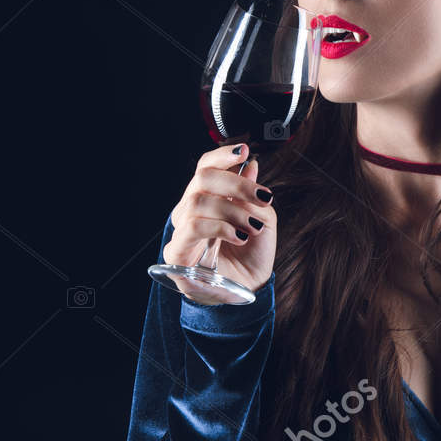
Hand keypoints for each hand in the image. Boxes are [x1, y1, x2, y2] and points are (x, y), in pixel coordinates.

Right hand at [160, 143, 276, 297]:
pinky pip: (193, 228)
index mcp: (208, 197)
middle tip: (263, 197)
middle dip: (236, 183)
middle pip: (202, 178)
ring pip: (198, 201)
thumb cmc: (250, 254)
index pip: (206, 167)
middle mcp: (190, 209)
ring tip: (253, 225)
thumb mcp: (261, 219)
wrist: (247, 289)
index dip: (222, 156)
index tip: (242, 151)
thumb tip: (250, 165)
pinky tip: (239, 235)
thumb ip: (253, 195)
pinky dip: (220, 227)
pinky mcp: (176, 252)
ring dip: (232, 210)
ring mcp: (181, 229)